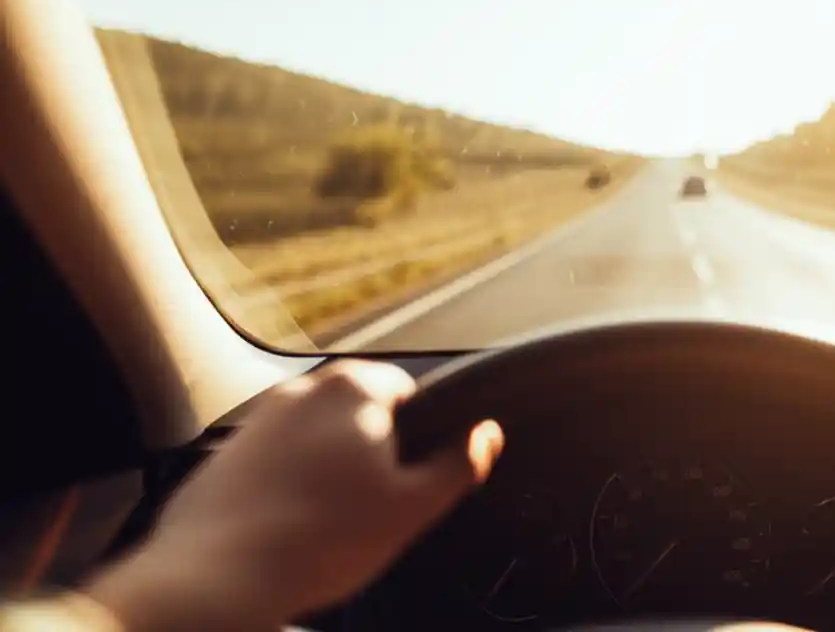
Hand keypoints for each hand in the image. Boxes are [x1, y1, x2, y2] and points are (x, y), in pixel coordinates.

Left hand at [87, 360, 503, 630]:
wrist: (218, 576)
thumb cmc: (319, 541)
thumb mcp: (411, 508)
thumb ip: (458, 465)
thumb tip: (488, 435)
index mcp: (355, 387)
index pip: (410, 393)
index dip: (419, 439)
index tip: (409, 479)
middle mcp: (303, 388)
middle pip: (362, 415)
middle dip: (371, 454)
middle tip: (370, 508)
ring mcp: (258, 417)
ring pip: (318, 440)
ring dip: (328, 470)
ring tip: (325, 525)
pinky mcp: (226, 452)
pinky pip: (277, 462)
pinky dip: (288, 487)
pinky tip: (289, 528)